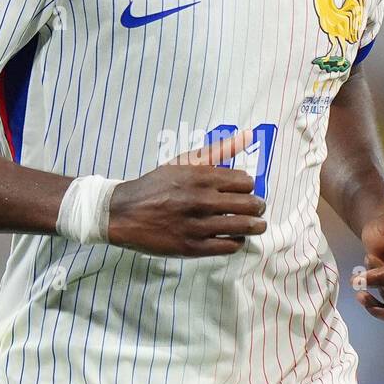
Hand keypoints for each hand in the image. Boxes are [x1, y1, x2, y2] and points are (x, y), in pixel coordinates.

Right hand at [107, 129, 266, 257]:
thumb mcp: (183, 162)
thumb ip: (217, 150)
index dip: (249, 187)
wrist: (124, 213)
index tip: (246, 190)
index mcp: (201, 177)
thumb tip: (247, 135)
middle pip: (250, 204)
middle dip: (258, 207)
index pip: (245, 181)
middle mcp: (201, 200)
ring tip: (256, 225)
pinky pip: (229, 246)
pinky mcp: (192, 248)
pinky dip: (237, 242)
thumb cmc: (156, 185)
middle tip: (258, 208)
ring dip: (255, 226)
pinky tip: (234, 237)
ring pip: (243, 226)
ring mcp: (197, 225)